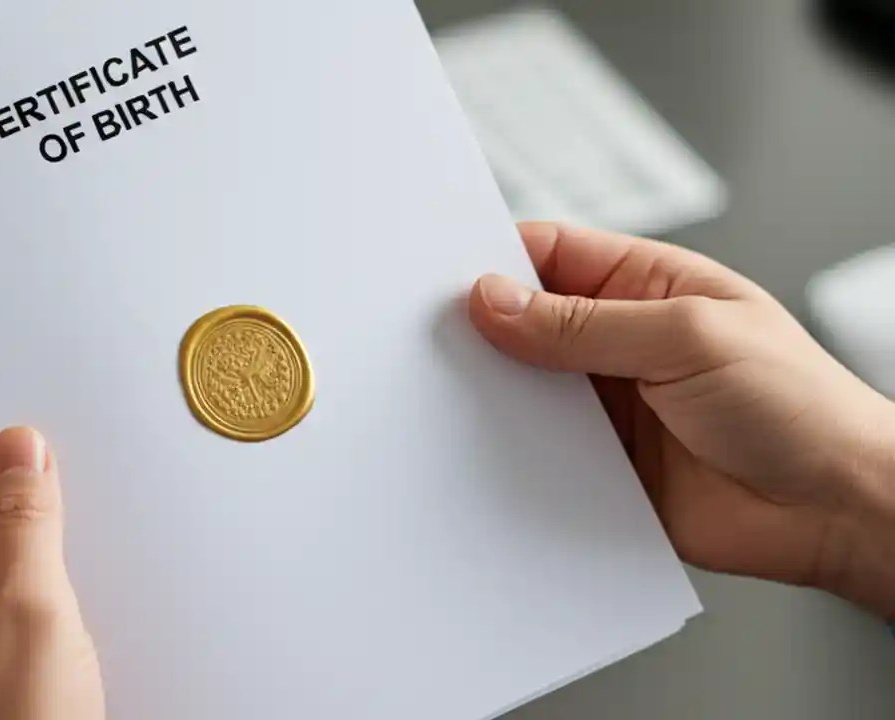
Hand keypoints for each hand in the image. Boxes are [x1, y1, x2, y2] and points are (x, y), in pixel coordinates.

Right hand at [467, 223, 894, 615]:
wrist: (838, 509)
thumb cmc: (801, 406)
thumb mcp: (688, 338)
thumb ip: (584, 324)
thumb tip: (497, 301)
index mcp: (646, 285)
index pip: (550, 255)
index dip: (495, 261)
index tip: (446, 278)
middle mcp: (619, 342)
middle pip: (525, 323)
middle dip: (483, 331)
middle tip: (439, 343)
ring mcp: (608, 406)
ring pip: (524, 391)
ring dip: (496, 398)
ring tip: (460, 401)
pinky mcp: (602, 467)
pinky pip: (538, 454)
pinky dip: (512, 456)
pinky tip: (496, 456)